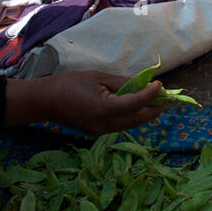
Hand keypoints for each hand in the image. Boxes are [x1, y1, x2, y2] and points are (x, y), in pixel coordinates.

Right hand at [7, 71, 164, 133]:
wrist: (46, 101)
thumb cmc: (70, 83)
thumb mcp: (98, 77)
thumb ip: (122, 82)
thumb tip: (142, 84)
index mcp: (104, 108)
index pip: (136, 104)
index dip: (152, 95)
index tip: (160, 85)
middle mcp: (104, 124)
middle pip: (139, 120)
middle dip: (154, 109)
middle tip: (165, 96)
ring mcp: (101, 131)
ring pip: (131, 124)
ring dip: (144, 113)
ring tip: (153, 100)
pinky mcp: (97, 133)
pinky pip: (120, 125)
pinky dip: (131, 116)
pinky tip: (134, 105)